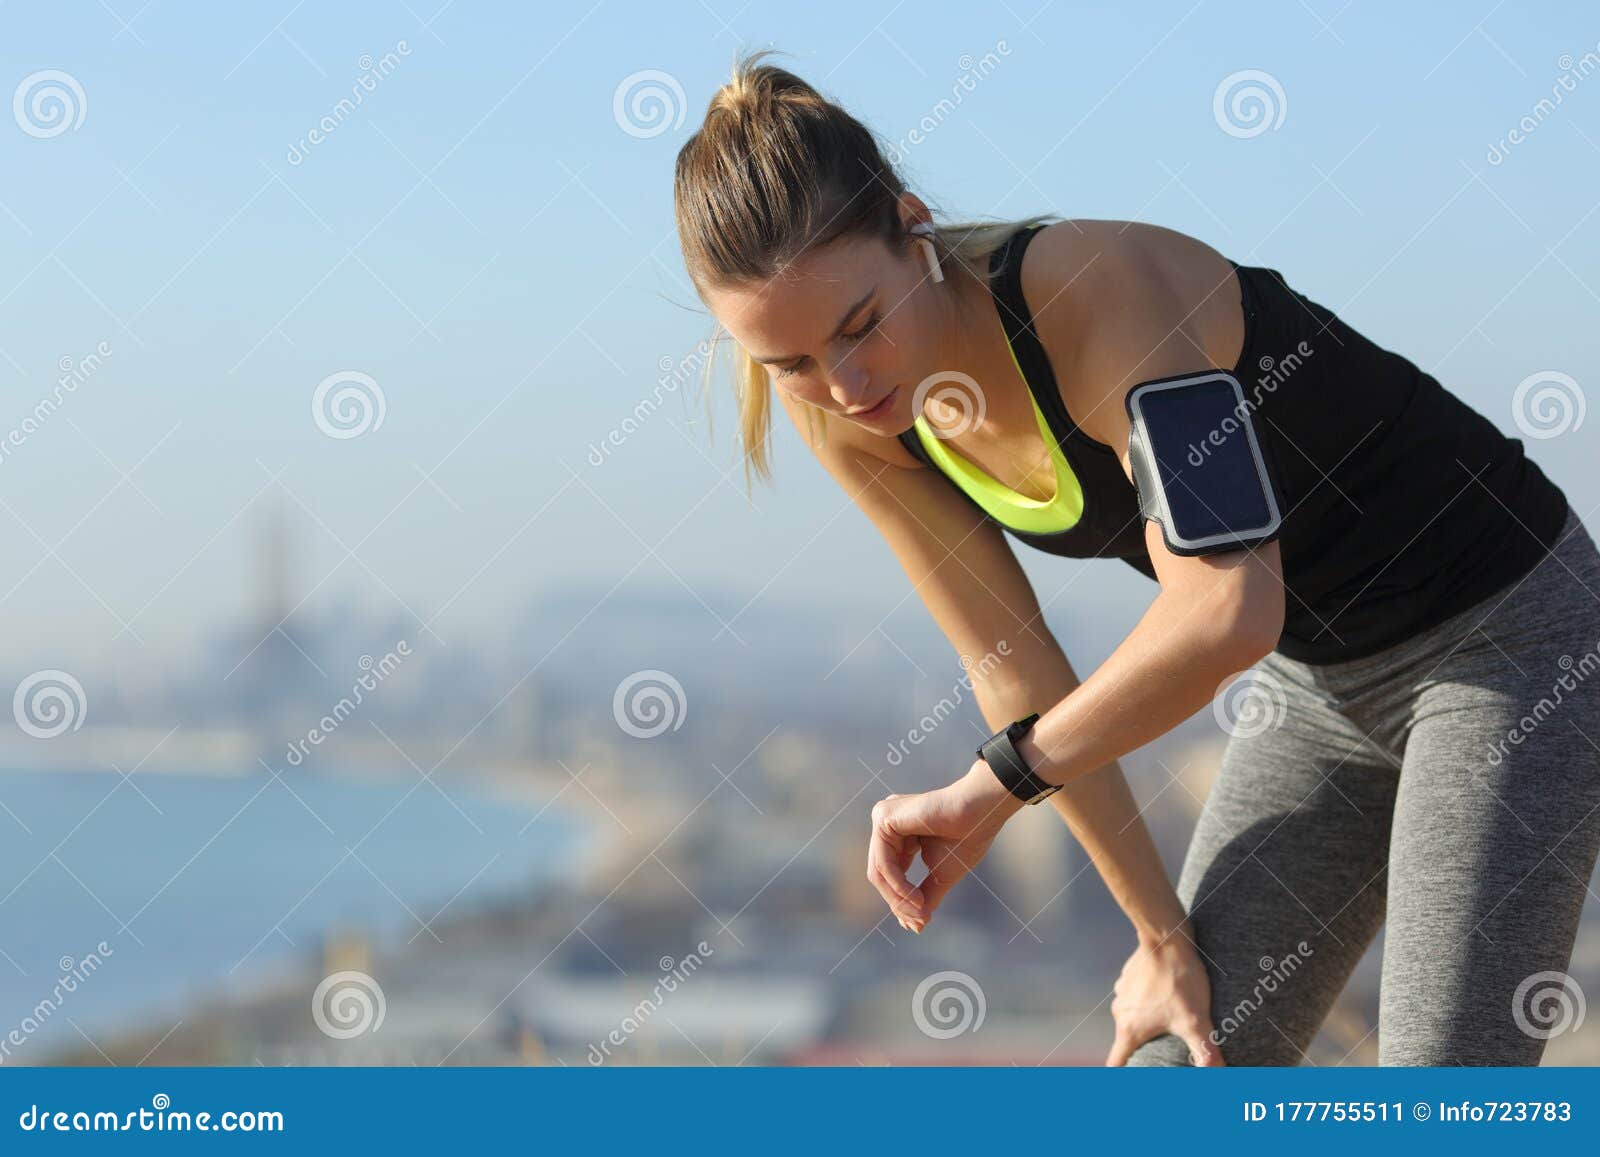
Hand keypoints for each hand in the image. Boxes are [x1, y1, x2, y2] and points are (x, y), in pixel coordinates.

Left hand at [868, 760, 1024, 931]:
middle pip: (881, 875)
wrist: (980, 813)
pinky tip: (916, 898)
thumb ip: (924, 896)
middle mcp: (886, 825)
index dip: (901, 902)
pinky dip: (898, 885)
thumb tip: (915, 926)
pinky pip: (884, 862)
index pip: (890, 874)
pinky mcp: (883, 818)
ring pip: (879, 872)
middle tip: (919, 923)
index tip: (918, 925)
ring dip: (899, 898)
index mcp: (898, 834)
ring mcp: (882, 818)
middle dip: (899, 903)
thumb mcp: (940, 875)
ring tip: (921, 912)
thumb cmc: (966, 838)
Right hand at [1106, 923, 1224, 1065]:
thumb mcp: (1196, 1020)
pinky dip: (1148, 1000)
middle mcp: (1120, 1012)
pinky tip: (1167, 995)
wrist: (1167, 937)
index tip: (1127, 1081)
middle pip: (1128, 1040)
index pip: (1115, 1063)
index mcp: (1130, 1029)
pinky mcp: (1129, 977)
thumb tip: (1218, 1075)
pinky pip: (1137, 996)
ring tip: (1170, 1018)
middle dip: (1144, 1047)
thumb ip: (1205, 1051)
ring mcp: (1122, 992)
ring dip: (1148, 1021)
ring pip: (1133, 1016)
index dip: (1120, 1076)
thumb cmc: (1179, 980)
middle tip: (1164, 1048)